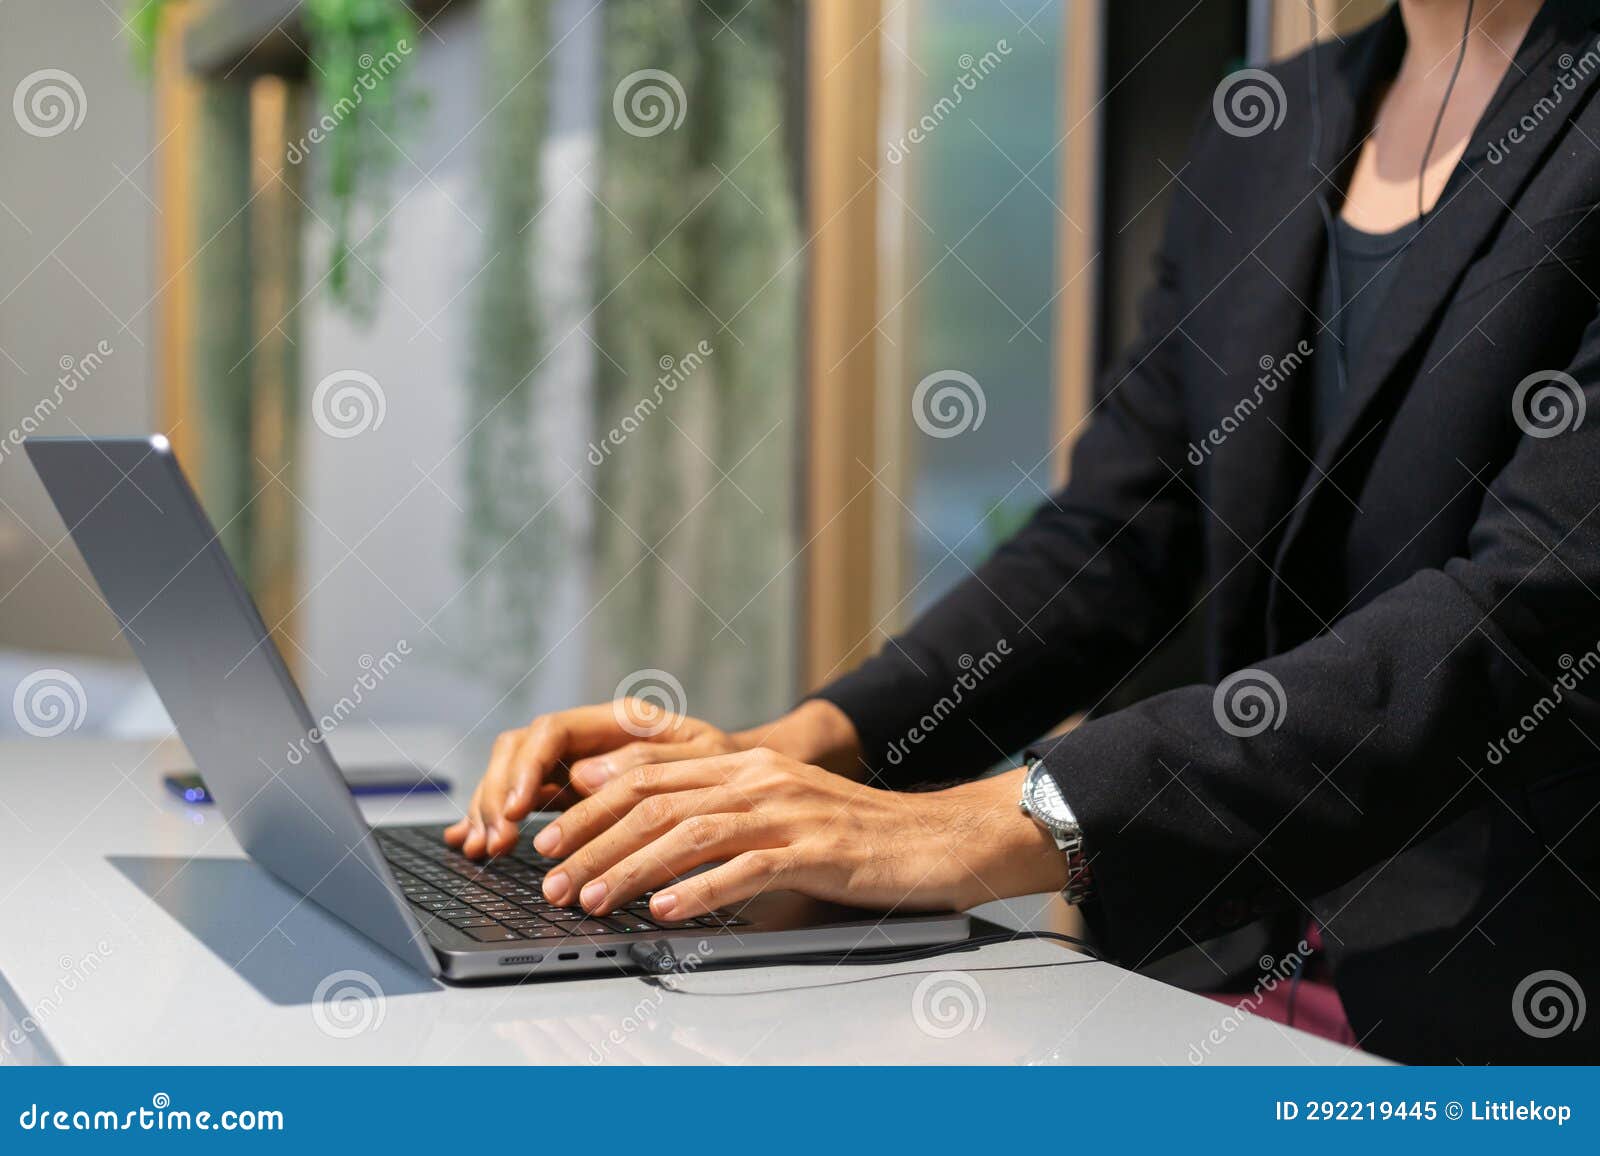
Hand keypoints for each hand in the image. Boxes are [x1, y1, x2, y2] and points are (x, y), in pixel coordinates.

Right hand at [443, 702, 740, 858]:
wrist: (750, 779)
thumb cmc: (732, 769)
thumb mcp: (702, 764)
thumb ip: (645, 767)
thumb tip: (583, 779)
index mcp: (619, 720)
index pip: (552, 732)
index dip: (527, 769)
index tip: (518, 810)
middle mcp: (591, 737)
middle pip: (519, 750)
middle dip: (499, 794)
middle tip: (494, 841)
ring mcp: (576, 764)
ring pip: (513, 774)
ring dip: (491, 810)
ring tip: (482, 849)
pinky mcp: (570, 794)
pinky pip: (522, 800)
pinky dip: (496, 819)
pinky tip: (470, 842)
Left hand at [532, 750, 1068, 920]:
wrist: (939, 839)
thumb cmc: (858, 836)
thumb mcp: (784, 811)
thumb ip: (725, 816)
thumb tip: (654, 847)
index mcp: (748, 764)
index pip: (650, 775)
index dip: (591, 805)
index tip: (548, 837)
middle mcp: (761, 778)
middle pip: (656, 802)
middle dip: (593, 841)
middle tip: (550, 880)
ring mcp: (789, 812)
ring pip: (690, 833)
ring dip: (630, 869)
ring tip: (590, 901)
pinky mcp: (817, 850)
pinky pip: (747, 869)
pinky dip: (699, 891)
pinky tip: (665, 911)